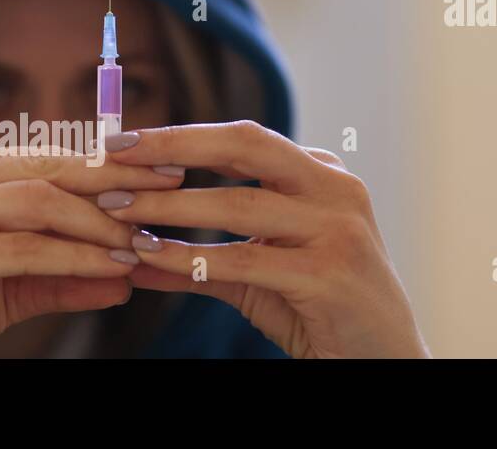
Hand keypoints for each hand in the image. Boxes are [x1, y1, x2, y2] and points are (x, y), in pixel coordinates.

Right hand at [0, 147, 184, 357]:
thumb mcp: (4, 291)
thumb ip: (60, 276)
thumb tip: (126, 277)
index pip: (42, 157)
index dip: (103, 163)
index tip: (161, 169)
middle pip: (45, 167)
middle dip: (114, 176)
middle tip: (170, 185)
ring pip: (36, 199)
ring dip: (97, 221)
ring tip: (141, 241)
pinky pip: (19, 246)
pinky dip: (71, 256)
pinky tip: (110, 267)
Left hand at [101, 121, 429, 357]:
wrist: (382, 361)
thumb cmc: (319, 312)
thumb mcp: (255, 278)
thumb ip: (198, 262)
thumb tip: (131, 255)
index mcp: (321, 175)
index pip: (241, 139)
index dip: (180, 136)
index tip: (122, 139)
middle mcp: (335, 190)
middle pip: (245, 146)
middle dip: (173, 145)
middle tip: (114, 153)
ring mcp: (338, 230)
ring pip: (238, 205)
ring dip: (170, 207)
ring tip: (117, 211)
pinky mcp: (330, 276)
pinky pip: (246, 261)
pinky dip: (192, 257)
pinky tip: (151, 256)